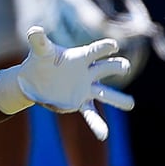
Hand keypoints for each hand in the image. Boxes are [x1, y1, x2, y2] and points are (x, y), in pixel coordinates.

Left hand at [0, 26, 134, 140]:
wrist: (33, 80)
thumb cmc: (40, 62)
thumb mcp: (39, 52)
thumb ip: (39, 41)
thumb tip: (34, 30)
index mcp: (80, 57)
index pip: (95, 51)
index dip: (104, 47)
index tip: (113, 46)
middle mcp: (87, 72)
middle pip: (106, 68)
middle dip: (116, 67)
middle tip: (124, 66)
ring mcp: (85, 88)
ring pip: (105, 93)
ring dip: (118, 99)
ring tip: (131, 104)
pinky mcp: (79, 102)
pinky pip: (91, 114)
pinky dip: (97, 124)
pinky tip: (103, 135)